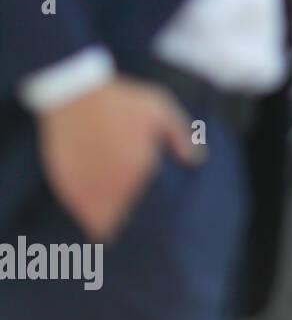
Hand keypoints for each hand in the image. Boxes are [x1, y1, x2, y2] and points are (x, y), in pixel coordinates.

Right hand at [35, 77, 201, 242]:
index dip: (146, 216)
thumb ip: (180, 136)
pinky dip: (85, 212)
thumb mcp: (160, 109)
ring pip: (98, 220)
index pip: (144, 207)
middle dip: (125, 221)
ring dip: (105, 222)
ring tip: (110, 225)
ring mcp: (87, 185)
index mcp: (138, 168)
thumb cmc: (121, 100)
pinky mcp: (66, 181)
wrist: (75, 93)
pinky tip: (90, 208)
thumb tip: (196, 159)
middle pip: (121, 220)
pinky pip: (78, 209)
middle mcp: (112, 182)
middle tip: (128, 223)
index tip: (147, 216)